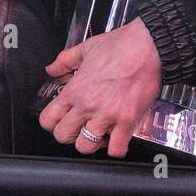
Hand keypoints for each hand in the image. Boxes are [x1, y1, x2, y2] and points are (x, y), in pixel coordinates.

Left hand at [38, 19, 162, 157]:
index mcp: (75, 89)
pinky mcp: (128, 122)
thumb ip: (65, 60)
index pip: (47, 119)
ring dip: (91, 142)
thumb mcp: (85, 48)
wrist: (148, 47)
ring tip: (98, 133)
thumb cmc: (120, 46)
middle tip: (78, 126)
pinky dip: (116, 148)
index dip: (52, 122)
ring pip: (85, 147)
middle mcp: (87, 105)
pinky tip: (117, 137)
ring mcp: (107, 116)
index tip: (59, 120)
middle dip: (69, 134)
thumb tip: (52, 69)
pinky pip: (116, 149)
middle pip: (63, 136)